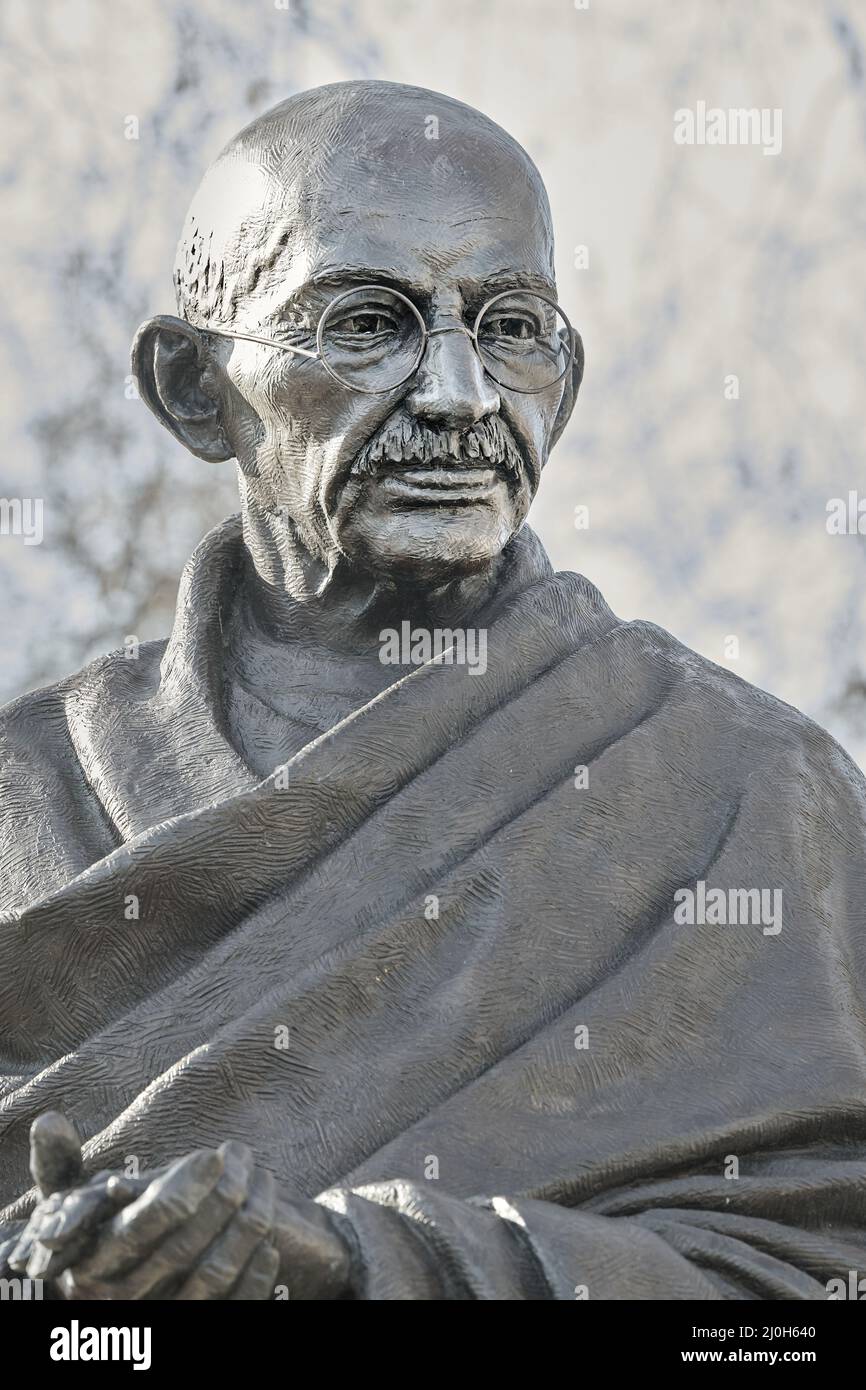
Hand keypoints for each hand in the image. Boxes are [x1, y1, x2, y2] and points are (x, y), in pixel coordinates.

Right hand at [10, 1113, 279, 1298]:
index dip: (182, 1184)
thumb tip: (50, 1121)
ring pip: (214, 1273)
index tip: (213, 1153)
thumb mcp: (66, 1204)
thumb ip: (59, 1166)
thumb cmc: (89, 1235)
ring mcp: (161, 1317)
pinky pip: (233, 1306)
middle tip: (244, 1156)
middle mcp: (124, 1298)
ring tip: (263, 1183)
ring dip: (248, 1223)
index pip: (145, 1220)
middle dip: (223, 1194)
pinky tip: (269, 1241)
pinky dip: (256, 1275)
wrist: (107, 1299)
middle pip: (185, 1244)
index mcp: (92, 1266)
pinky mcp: (194, 1329)